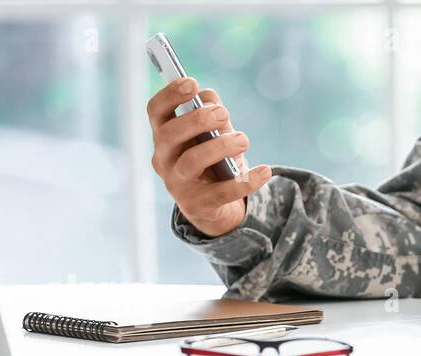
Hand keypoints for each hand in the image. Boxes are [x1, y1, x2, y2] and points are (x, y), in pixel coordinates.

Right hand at [147, 78, 271, 238]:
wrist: (214, 208)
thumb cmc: (211, 162)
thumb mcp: (212, 136)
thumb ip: (211, 116)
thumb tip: (208, 96)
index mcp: (163, 137)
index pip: (155, 111)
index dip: (170, 94)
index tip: (192, 83)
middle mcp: (163, 160)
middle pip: (169, 134)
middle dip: (197, 119)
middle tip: (223, 113)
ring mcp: (178, 185)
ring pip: (192, 161)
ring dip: (220, 146)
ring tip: (243, 139)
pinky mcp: (198, 206)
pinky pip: (222, 192)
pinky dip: (246, 181)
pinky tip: (265, 171)